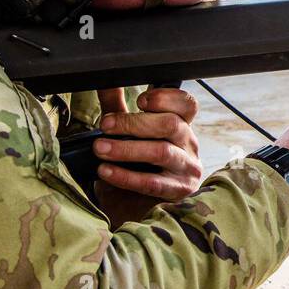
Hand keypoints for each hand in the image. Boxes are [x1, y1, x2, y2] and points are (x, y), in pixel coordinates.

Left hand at [93, 87, 203, 213]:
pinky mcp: (178, 193)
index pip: (187, 104)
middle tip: (105, 126)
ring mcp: (187, 170)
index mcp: (181, 126)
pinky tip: (106, 172)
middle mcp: (189, 145)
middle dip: (134, 123)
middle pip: (171, 124)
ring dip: (126, 149)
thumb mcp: (126, 134)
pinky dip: (126, 176)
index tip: (140, 101)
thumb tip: (104, 78)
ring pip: (161, 152)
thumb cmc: (135, 167)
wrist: (135, 210)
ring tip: (99, 149)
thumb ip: (117, 106)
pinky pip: (152, 183)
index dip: (166, 98)